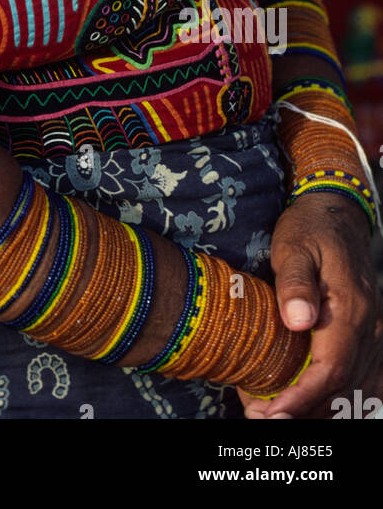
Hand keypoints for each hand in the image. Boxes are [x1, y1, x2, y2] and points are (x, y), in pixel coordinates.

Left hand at [238, 192, 380, 418]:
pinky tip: (312, 406)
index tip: (271, 413)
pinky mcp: (371, 338)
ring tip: (277, 414)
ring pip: (356, 391)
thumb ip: (295, 284)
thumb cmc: (310, 230)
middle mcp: (370, 330)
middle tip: (261, 418)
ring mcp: (375, 337)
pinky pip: (365, 381)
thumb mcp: (294, 248)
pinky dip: (340, 400)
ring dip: (320, 410)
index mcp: (351, 311)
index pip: (331, 370)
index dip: (302, 398)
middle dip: (304, 411)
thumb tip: (297, 321)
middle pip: (343, 389)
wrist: (337, 215)